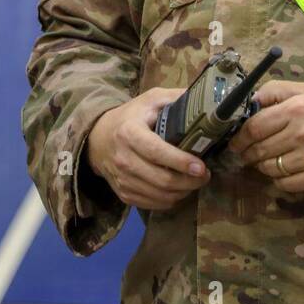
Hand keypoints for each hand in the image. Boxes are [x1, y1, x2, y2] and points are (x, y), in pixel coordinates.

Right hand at [85, 87, 210, 209]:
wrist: (98, 138)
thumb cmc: (130, 117)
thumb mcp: (150, 100)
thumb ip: (175, 98)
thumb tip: (206, 101)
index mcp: (130, 133)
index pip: (157, 152)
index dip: (181, 161)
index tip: (201, 167)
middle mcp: (124, 159)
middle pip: (162, 179)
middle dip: (190, 181)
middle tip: (205, 175)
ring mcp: (123, 179)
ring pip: (160, 196)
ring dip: (183, 192)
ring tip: (195, 182)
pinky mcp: (124, 194)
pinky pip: (153, 204)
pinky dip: (170, 200)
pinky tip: (179, 189)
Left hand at [227, 80, 303, 192]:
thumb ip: (276, 90)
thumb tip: (250, 100)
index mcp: (296, 109)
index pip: (254, 127)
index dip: (239, 137)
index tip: (235, 142)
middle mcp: (300, 134)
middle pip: (259, 150)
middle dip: (247, 154)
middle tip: (245, 154)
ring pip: (270, 169)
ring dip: (262, 167)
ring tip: (264, 162)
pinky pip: (287, 184)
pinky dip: (279, 180)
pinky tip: (284, 173)